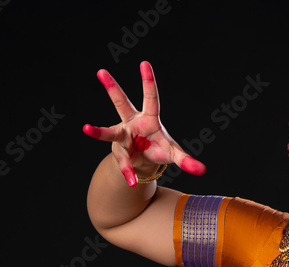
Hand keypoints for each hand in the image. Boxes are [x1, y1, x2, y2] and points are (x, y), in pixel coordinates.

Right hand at [82, 61, 205, 185]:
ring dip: (98, 131)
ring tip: (86, 128)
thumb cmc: (159, 149)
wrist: (145, 162)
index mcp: (149, 118)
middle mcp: (132, 123)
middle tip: (101, 71)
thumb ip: (186, 160)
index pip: (150, 97)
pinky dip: (128, 172)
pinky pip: (123, 162)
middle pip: (121, 102)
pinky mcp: (118, 151)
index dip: (148, 81)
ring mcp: (123, 136)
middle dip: (111, 87)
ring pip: (109, 132)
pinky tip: (131, 181)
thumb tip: (202, 170)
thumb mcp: (174, 154)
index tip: (144, 63)